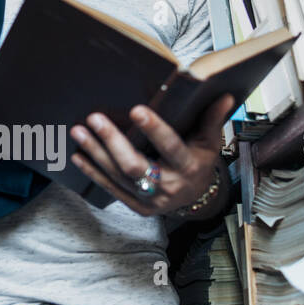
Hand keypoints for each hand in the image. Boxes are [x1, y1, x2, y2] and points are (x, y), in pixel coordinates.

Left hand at [69, 94, 233, 217]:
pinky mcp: (137, 207)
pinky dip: (93, 171)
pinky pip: (111, 189)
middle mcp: (169, 186)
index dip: (154, 130)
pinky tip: (78, 155)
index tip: (136, 110)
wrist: (197, 198)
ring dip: (95, 153)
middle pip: (135, 165)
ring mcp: (151, 200)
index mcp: (188, 166)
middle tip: (94, 118)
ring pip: (118, 176)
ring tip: (78, 130)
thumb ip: (212, 121)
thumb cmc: (200, 161)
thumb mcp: (210, 142)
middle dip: (113, 141)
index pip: (170, 147)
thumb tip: (225, 97)